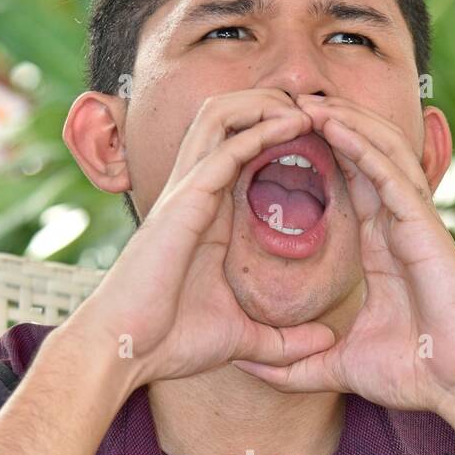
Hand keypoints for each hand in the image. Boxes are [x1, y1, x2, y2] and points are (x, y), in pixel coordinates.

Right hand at [61, 90, 335, 389]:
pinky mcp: (184, 201)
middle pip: (229, 118)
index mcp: (210, 217)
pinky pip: (223, 146)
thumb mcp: (245, 339)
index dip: (279, 135)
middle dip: (272, 103)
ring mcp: (187, 192)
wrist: (127, 351)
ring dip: (264, 103)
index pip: (243, 151)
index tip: (325, 142)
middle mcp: (196, 194)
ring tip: (307, 110)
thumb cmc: (172, 343)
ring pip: (221, 115)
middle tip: (319, 113)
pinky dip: (259, 128)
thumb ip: (286, 339)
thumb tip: (327, 340)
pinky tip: (293, 126)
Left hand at [232, 95, 454, 421]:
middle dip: (330, 127)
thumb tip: (246, 365)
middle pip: (364, 157)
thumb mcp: (337, 366)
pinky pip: (392, 176)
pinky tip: (335, 126)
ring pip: (380, 154)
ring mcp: (416, 224)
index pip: (350, 186)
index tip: (281, 138)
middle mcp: (399, 227)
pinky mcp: (427, 229)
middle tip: (287, 103)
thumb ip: (293, 363)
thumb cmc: (413, 375)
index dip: (321, 157)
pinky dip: (364, 147)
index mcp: (382, 248)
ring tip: (305, 101)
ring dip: (344, 123)